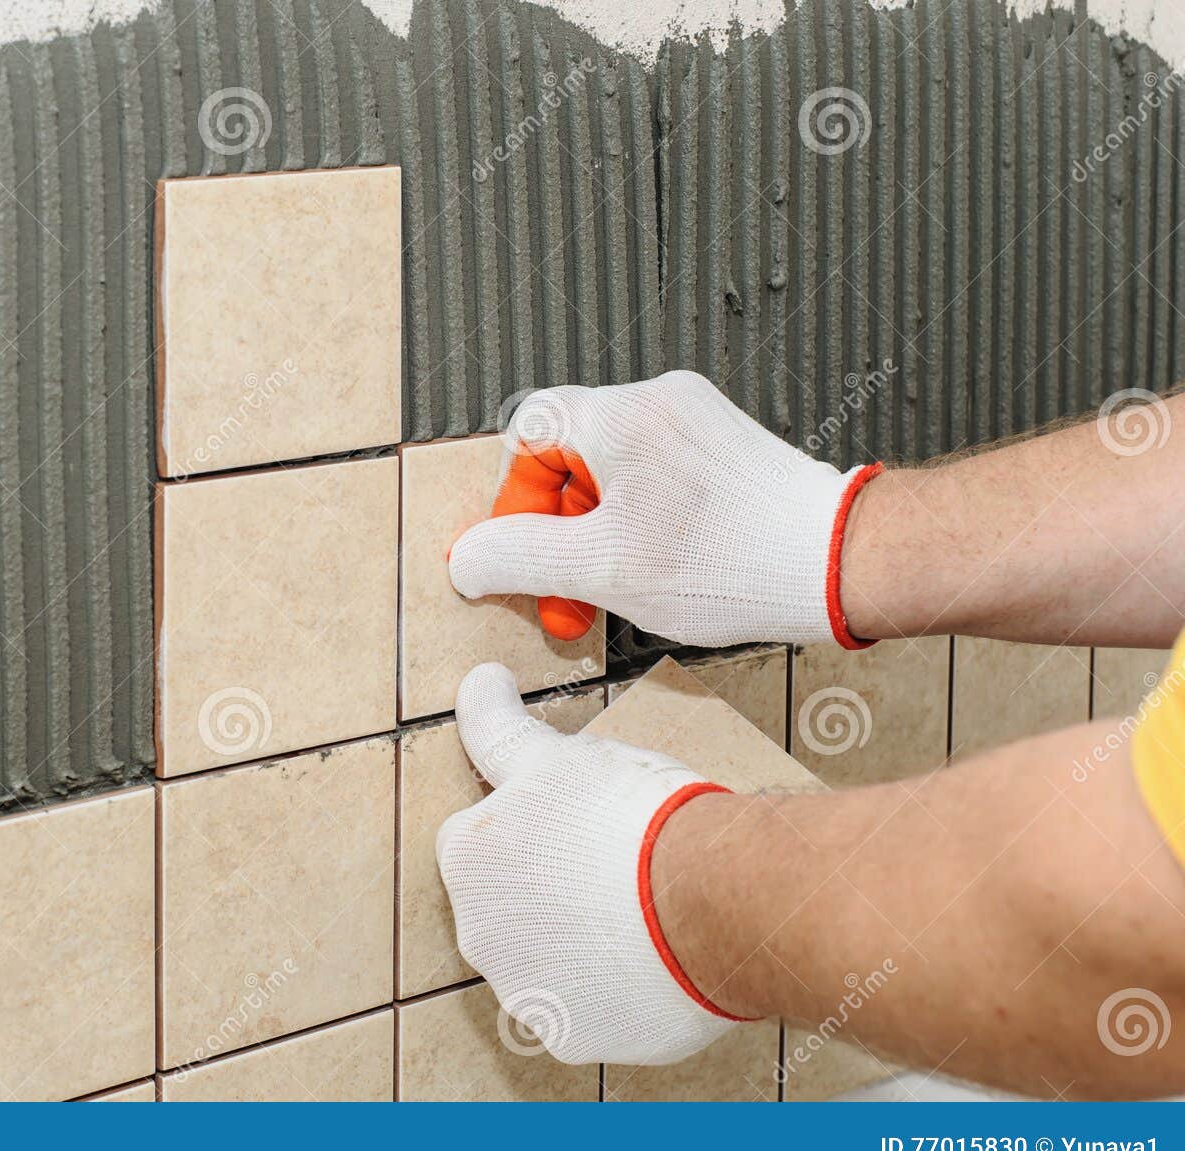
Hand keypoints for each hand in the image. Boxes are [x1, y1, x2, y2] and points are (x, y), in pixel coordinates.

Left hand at [435, 662, 748, 1065]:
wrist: (712, 897)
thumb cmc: (635, 817)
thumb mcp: (557, 755)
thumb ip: (501, 727)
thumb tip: (478, 682)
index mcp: (467, 858)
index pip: (483, 838)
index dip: (537, 825)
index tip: (579, 824)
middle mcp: (479, 932)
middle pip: (511, 901)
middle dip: (552, 885)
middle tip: (615, 864)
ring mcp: (525, 991)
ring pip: (547, 957)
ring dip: (579, 939)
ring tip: (639, 913)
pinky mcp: (573, 1036)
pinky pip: (586, 1007)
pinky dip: (611, 989)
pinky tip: (651, 960)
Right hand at [448, 370, 882, 647]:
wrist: (839, 562)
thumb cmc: (737, 562)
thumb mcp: (601, 570)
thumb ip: (519, 558)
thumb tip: (467, 556)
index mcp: (623, 415)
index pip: (527, 433)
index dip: (512, 500)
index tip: (523, 556)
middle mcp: (660, 402)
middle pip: (568, 455)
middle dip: (557, 530)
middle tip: (565, 591)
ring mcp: (696, 421)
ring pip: (609, 471)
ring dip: (596, 534)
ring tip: (613, 589)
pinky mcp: (724, 448)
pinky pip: (653, 478)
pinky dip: (637, 524)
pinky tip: (656, 572)